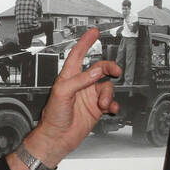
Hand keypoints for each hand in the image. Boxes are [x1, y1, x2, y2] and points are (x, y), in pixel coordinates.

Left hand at [23, 28, 118, 167]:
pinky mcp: (96, 108)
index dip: (86, 42)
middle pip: (99, 69)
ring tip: (103, 103)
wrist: (58, 137)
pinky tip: (110, 109)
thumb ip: (80, 80)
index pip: (78, 54)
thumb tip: (96, 72)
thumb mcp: (62, 93)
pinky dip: (113, 104)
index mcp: (69, 77)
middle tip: (116, 71)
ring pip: (107, 87)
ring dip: (108, 94)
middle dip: (109, 68)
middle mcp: (81, 84)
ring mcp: (89, 96)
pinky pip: (111, 102)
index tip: (94, 32)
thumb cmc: (53, 116)